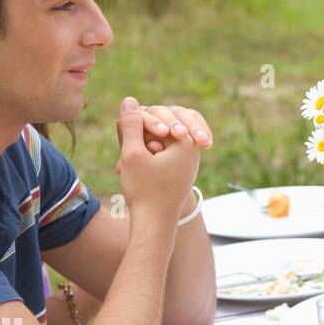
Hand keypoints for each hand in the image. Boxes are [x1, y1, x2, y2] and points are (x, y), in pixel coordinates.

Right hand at [114, 97, 200, 219]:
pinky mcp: (181, 168)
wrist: (155, 224)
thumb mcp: (132, 154)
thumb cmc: (144, 190)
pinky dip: (148, 155)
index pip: (164, 114)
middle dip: (145, 136)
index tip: (140, 148)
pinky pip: (164, 150)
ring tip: (135, 166)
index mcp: (188, 140)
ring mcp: (189, 158)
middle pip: (166, 123)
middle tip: (137, 156)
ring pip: (163, 138)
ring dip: (145, 145)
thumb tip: (130, 100)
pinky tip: (134, 171)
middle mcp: (193, 147)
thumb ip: (130, 124)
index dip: (144, 127)